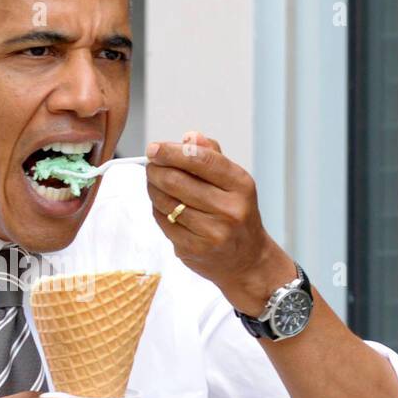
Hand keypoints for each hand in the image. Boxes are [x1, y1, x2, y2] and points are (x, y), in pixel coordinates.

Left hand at [146, 130, 294, 314]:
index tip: (154, 148)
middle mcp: (229, 209)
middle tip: (150, 165)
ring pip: (166, 202)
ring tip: (154, 183)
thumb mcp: (234, 181)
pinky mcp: (194, 250)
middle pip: (177, 181)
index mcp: (240, 185)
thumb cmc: (236, 213)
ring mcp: (212, 232)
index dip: (171, 151)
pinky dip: (157, 210)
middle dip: (156, 169)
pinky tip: (162, 205)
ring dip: (153, 188)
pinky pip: (163, 222)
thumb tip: (188, 137)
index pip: (201, 160)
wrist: (246, 260)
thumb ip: (211, 155)